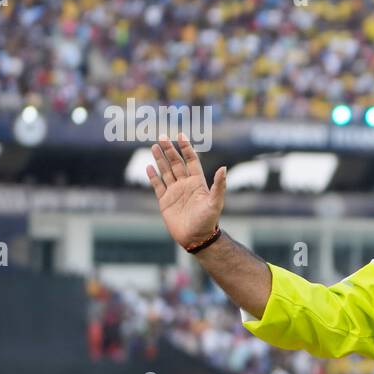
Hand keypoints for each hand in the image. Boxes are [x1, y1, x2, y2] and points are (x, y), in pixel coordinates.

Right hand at [146, 133, 226, 248]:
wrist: (196, 238)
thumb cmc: (208, 221)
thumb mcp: (215, 202)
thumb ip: (219, 185)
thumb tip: (224, 168)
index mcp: (198, 183)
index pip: (191, 160)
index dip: (186, 148)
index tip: (181, 134)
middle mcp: (185, 185)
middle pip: (176, 163)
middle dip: (169, 150)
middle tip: (162, 136)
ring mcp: (174, 192)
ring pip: (165, 171)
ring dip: (160, 159)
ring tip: (154, 146)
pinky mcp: (165, 201)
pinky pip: (157, 186)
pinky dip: (153, 176)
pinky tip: (148, 167)